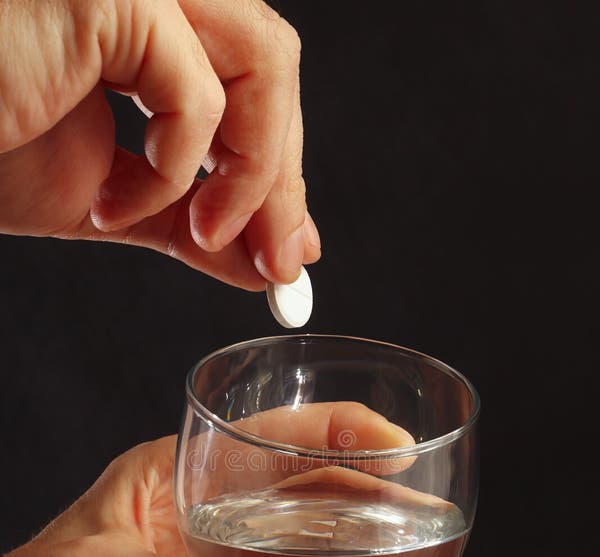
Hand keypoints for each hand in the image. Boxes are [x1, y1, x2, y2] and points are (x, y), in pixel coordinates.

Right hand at [0, 0, 320, 288]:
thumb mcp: (110, 196)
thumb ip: (190, 221)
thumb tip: (263, 262)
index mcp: (154, 19)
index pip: (253, 78)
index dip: (282, 168)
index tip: (288, 248)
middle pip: (271, 65)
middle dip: (282, 180)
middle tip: (275, 265)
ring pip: (262, 63)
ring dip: (252, 173)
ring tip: (206, 236)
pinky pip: (195, 94)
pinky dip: (175, 171)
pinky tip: (117, 205)